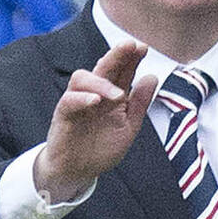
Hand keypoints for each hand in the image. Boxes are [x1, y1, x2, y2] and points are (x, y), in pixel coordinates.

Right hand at [34, 41, 158, 203]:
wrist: (77, 173)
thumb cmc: (100, 149)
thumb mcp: (128, 127)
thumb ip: (139, 104)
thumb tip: (153, 77)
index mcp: (111, 95)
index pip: (121, 71)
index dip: (131, 58)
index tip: (143, 47)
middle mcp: (94, 94)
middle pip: (103, 67)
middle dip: (117, 55)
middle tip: (130, 45)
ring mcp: (77, 103)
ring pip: (82, 78)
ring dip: (101, 82)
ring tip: (118, 95)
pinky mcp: (64, 115)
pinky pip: (69, 100)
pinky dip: (82, 98)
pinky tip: (96, 101)